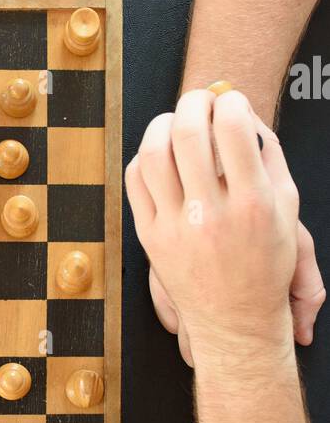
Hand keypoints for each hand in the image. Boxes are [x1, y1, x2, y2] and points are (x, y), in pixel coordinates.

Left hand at [126, 89, 304, 365]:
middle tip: (200, 100)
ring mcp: (175, 226)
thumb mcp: (287, 210)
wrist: (236, 321)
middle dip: (193, 102)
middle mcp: (211, 214)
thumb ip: (269, 158)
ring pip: (154, 152)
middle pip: (189, 131)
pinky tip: (159, 153)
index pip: (233, 128)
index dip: (231, 102)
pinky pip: (135, 179)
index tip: (231, 102)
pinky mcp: (150, 236)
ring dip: (163, 123)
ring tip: (176, 121)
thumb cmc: (265, 262)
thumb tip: (244, 112)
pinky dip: (145, 155)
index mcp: (253, 204)